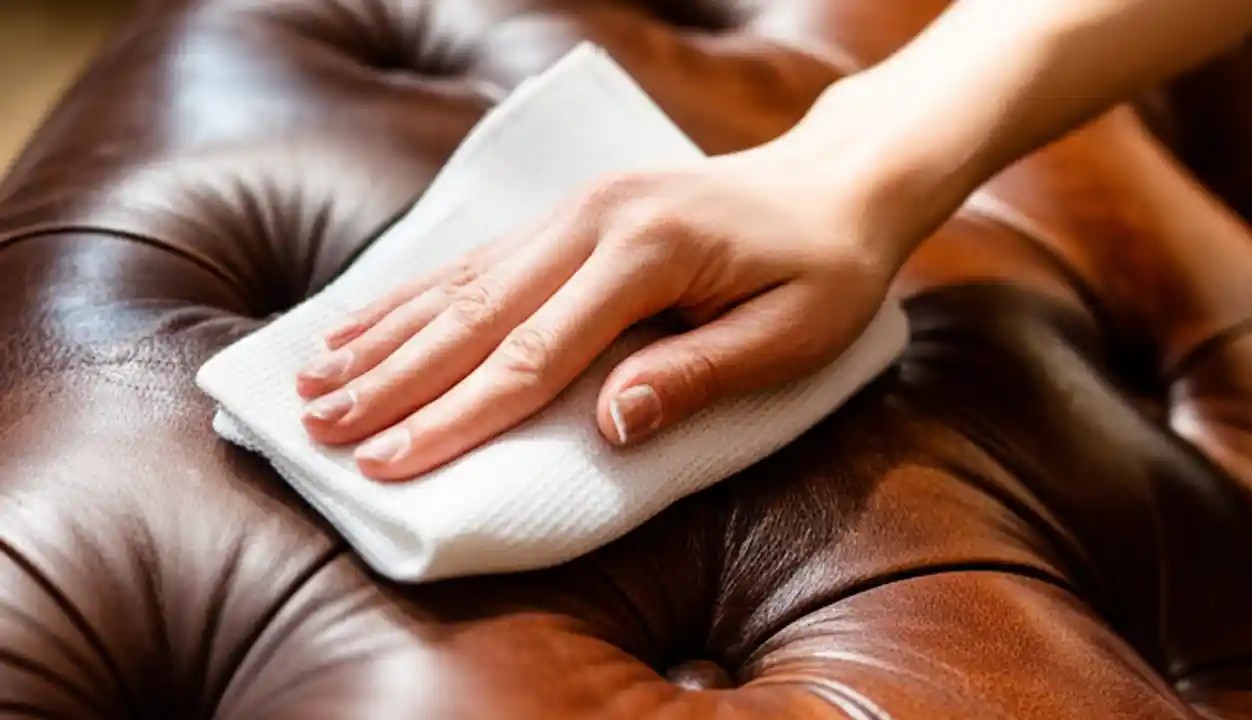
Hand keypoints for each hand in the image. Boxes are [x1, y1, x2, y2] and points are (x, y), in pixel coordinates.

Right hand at [295, 99, 921, 480]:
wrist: (835, 182)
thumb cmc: (824, 270)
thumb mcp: (789, 334)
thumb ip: (696, 374)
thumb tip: (607, 424)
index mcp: (644, 252)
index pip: (532, 354)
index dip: (457, 417)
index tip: (388, 464)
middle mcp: (592, 221)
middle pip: (473, 314)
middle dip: (392, 380)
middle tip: (318, 429)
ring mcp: (574, 210)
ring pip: (459, 281)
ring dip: (384, 334)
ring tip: (314, 380)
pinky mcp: (569, 214)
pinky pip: (477, 258)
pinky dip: (414, 294)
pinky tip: (365, 321)